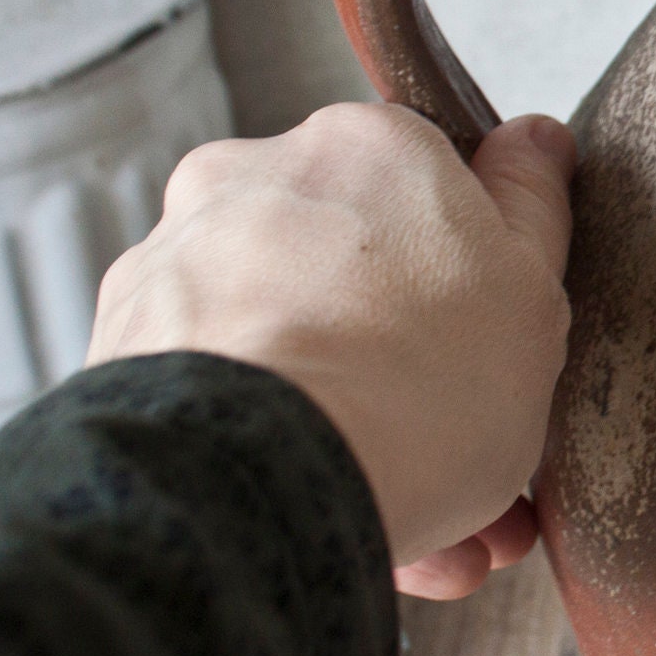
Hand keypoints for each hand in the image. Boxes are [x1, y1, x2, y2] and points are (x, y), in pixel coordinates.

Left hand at [88, 103, 573, 596]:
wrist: (262, 487)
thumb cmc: (417, 385)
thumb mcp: (531, 288)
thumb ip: (533, 203)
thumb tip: (534, 137)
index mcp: (367, 145)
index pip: (431, 191)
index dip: (472, 279)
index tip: (495, 346)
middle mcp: (256, 175)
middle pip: (353, 266)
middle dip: (411, 356)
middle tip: (463, 447)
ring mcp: (179, 257)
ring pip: (291, 333)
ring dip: (355, 411)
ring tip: (417, 519)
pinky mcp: (121, 343)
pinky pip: (227, 386)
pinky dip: (283, 439)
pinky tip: (345, 515)